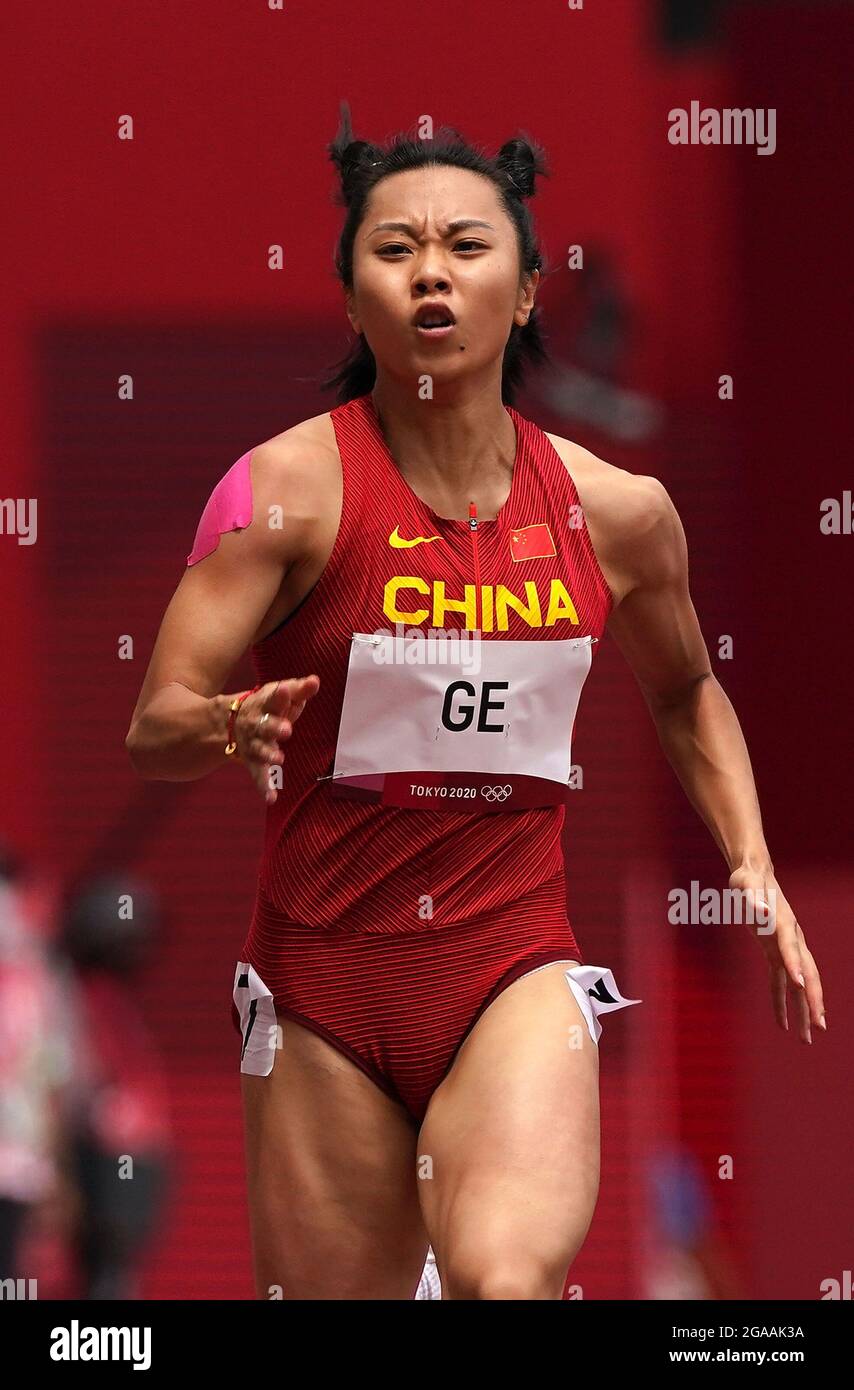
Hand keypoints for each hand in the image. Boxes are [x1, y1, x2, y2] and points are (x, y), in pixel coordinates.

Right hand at [233, 675, 319, 804]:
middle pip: (265, 725)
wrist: (231, 722)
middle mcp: (257, 724)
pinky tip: (271, 798)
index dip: (281, 694)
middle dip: (274, 726)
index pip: (274, 698)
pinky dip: (263, 787)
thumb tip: (315, 680)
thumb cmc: (268, 705)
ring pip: (260, 750)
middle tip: (286, 729)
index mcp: (265, 704)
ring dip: (269, 754)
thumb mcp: (281, 693)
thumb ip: (299, 689)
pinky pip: (258, 776)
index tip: (286, 689)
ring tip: (279, 759)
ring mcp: (254, 744)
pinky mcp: (253, 762)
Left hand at [728, 864, 826, 1042]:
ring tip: (807, 1037)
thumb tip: (761, 911)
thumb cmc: (748, 880)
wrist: (753, 874)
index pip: (792, 948)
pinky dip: (781, 1002)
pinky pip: (780, 982)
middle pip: (808, 973)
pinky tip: (782, 1024)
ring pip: (799, 984)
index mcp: (785, 924)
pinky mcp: (775, 952)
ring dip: (804, 1010)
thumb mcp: (745, 885)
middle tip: (820, 1026)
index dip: (796, 966)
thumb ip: (752, 898)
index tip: (800, 986)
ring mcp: (786, 948)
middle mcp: (791, 939)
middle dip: (814, 1000)